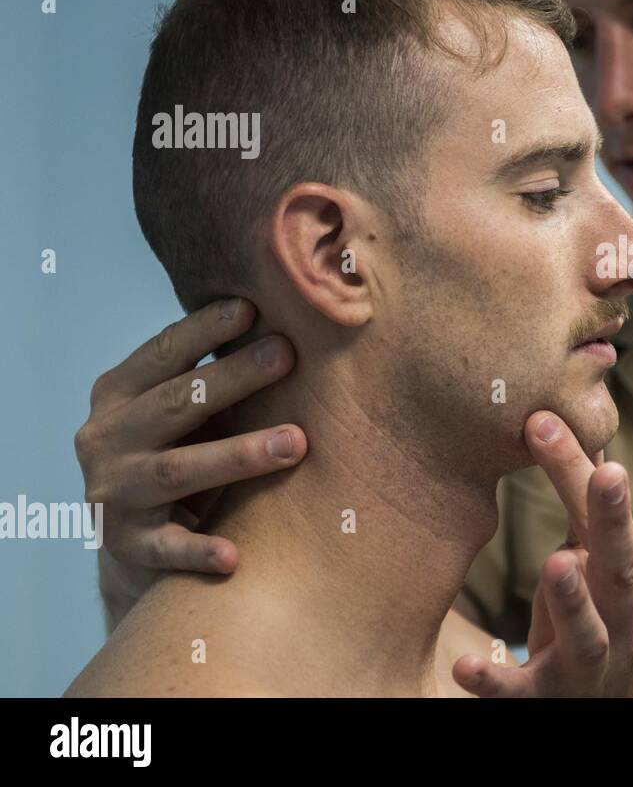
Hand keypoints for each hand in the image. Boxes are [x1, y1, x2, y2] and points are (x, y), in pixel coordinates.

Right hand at [76, 298, 305, 622]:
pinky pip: (166, 548)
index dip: (205, 329)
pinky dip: (199, 551)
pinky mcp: (126, 545)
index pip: (164, 353)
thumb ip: (215, 372)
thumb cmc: (180, 451)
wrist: (135, 542)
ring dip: (239, 454)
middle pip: (175, 403)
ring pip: (179, 470)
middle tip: (287, 354)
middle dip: (233, 377)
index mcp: (119, 393)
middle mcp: (106, 437)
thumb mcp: (185, 410)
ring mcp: (112, 492)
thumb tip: (289, 313)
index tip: (252, 307)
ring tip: (296, 442)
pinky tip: (234, 556)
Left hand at [452, 411, 632, 696]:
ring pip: (588, 636)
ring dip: (573, 600)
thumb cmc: (597, 624)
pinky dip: (496, 678)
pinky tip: (467, 664)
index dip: (583, 474)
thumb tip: (583, 428)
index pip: (613, 522)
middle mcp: (625, 625)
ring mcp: (589, 669)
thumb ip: (588, 510)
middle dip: (613, 522)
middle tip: (606, 474)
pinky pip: (519, 692)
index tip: (545, 422)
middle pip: (619, 571)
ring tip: (557, 564)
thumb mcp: (598, 568)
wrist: (604, 714)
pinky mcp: (547, 702)